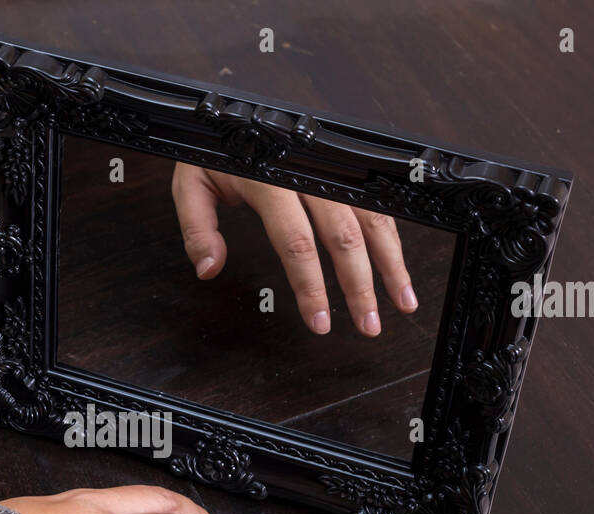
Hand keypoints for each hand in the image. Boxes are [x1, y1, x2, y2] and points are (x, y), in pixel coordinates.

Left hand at [171, 162, 416, 335]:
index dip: (311, 286)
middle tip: (368, 325)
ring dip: (391, 264)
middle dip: (360, 286)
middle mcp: (308, 172)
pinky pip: (376, 206)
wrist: (238, 108)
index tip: (320, 321)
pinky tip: (399, 269)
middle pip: (343, 237)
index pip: (297, 242)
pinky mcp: (346, 168)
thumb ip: (197, 226)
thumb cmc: (217, 146)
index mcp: (270, 178)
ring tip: (402, 302)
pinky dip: (392, 239)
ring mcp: (333, 168)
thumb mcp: (191, 179)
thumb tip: (209, 268)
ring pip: (371, 221)